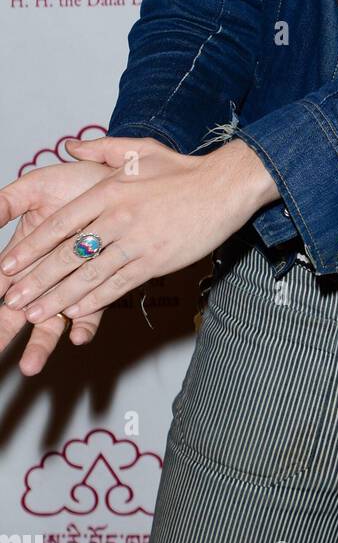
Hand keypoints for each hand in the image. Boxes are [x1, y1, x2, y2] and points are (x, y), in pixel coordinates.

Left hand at [0, 135, 274, 324]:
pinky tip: (75, 313)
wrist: (224, 187)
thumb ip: (101, 149)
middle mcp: (119, 218)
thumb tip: (69, 148)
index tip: (9, 264)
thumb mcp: (140, 150)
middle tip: (11, 299)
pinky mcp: (155, 261)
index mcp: (110, 191)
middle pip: (69, 254)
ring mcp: (137, 242)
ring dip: (58, 297)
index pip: (60, 224)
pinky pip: (118, 285)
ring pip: (89, 275)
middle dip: (36, 280)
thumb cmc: (183, 170)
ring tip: (34, 313)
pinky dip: (94, 301)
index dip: (31, 247)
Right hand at [0, 151, 114, 374]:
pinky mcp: (102, 282)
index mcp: (23, 254)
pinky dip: (85, 323)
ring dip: (41, 342)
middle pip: (19, 310)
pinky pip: (93, 309)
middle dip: (5, 333)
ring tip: (31, 364)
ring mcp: (73, 281)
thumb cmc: (77, 182)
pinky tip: (78, 335)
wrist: (121, 179)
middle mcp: (46, 273)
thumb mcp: (35, 187)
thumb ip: (7, 203)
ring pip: (52, 318)